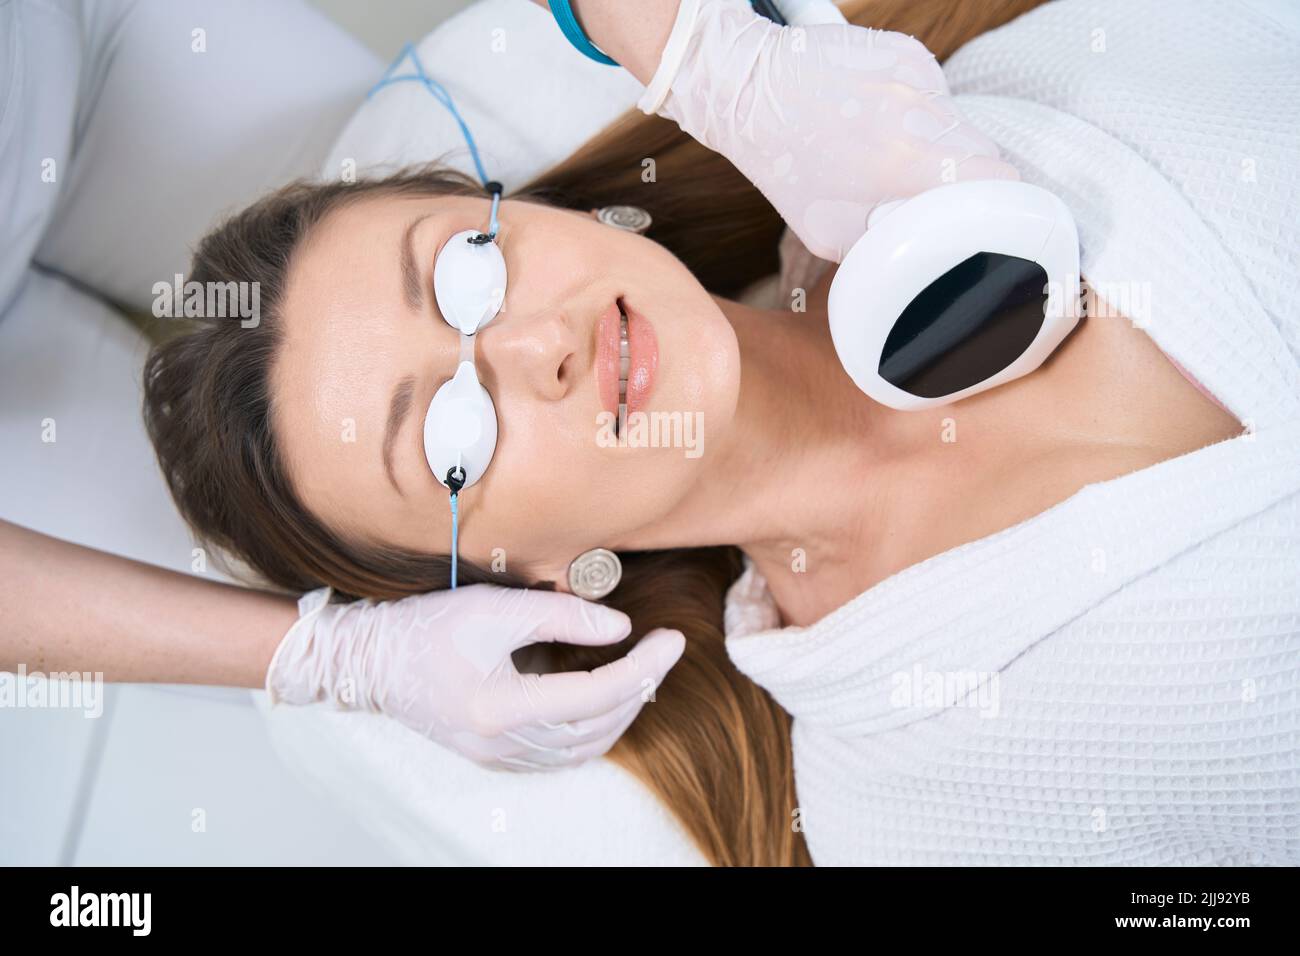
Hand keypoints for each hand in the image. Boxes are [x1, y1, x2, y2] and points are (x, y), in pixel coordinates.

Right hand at [266, 583, 685, 770]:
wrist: (370, 659)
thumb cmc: (425, 626)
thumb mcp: (495, 607)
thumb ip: (562, 616)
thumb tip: (621, 629)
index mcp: (500, 707)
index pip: (597, 693)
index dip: (644, 667)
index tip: (674, 639)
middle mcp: (502, 743)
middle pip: (597, 725)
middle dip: (640, 687)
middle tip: (664, 650)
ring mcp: (497, 757)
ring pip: (584, 747)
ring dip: (620, 712)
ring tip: (641, 672)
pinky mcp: (494, 756)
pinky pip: (562, 754)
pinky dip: (593, 729)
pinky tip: (604, 700)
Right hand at [637, 0, 1018, 261]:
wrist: (742, 95)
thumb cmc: (820, 69)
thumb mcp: (906, 64)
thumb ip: (950, 111)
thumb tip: (973, 155)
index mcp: (908, 153)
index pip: (989, 182)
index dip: (998, 177)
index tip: (998, 180)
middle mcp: (879, 201)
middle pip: (958, 213)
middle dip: (961, 195)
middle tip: (953, 182)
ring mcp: (849, 230)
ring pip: (920, 234)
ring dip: (924, 215)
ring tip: (906, 186)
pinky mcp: (828, 242)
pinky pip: (880, 243)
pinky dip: (886, 225)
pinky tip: (873, 199)